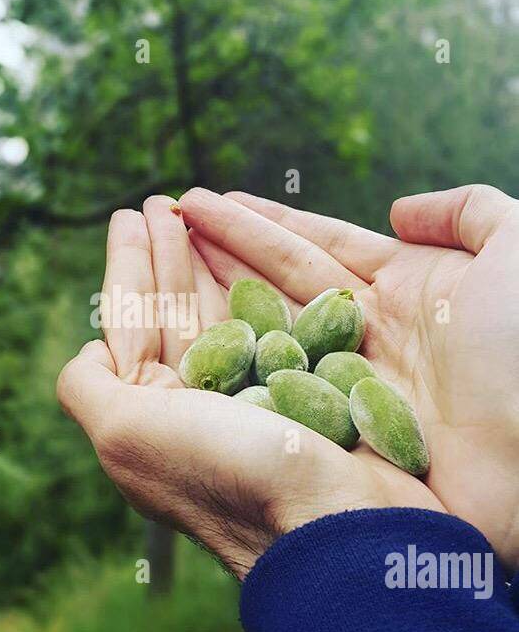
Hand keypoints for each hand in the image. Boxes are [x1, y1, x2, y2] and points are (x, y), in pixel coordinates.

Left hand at [57, 196, 441, 578]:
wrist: (332, 523)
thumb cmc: (224, 473)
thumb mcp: (125, 435)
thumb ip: (87, 388)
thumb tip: (88, 350)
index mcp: (147, 415)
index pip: (128, 323)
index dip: (126, 266)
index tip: (127, 216)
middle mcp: (194, 406)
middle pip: (171, 310)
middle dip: (163, 254)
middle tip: (158, 200)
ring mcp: (250, 397)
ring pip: (220, 311)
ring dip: (205, 259)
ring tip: (196, 209)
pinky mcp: (301, 390)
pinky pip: (272, 321)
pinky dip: (259, 282)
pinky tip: (253, 251)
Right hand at [180, 185, 518, 570]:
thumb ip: (467, 210)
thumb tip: (399, 209)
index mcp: (407, 286)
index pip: (318, 244)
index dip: (261, 222)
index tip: (206, 204)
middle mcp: (369, 333)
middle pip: (280, 279)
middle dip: (223, 247)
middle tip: (165, 220)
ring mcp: (346, 381)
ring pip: (268, 326)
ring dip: (216, 293)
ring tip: (163, 258)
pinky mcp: (331, 426)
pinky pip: (269, 382)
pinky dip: (231, 359)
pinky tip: (188, 336)